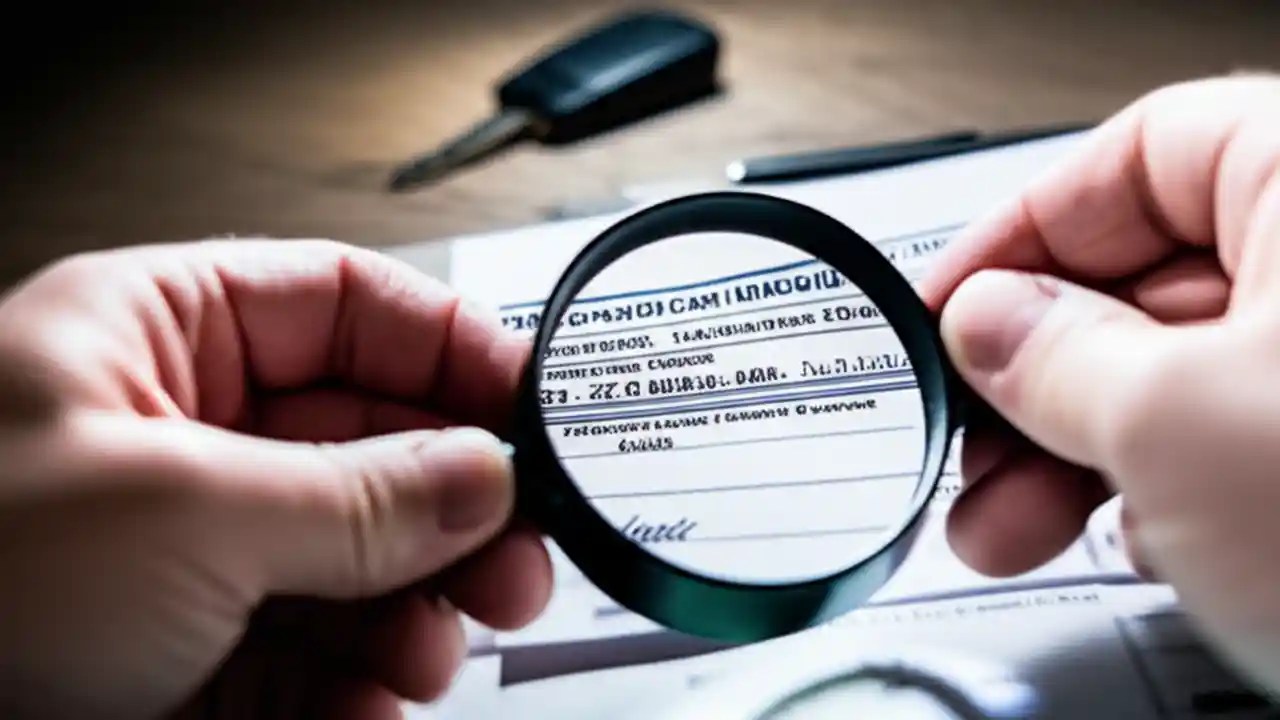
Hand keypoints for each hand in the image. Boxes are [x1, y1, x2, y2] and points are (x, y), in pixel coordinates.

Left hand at [0, 240, 552, 718]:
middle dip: (451, 505)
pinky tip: (372, 703)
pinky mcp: (191, 651)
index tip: (533, 410)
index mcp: (158, 338)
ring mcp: (193, 550)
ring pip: (355, 559)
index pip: (347, 308)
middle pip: (371, 445)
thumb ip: (352, 494)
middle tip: (515, 557)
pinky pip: (313, 652)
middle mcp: (184, 436)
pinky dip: (359, 684)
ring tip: (432, 647)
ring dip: (414, 608)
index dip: (452, 350)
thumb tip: (480, 474)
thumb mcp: (177, 512)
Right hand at [919, 74, 1279, 690]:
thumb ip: (1050, 354)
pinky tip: (1120, 537)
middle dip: (1033, 375)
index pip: (1138, 157)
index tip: (947, 307)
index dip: (1019, 236)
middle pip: (1150, 281)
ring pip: (1181, 375)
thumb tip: (985, 320)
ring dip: (1072, 448)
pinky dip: (1154, 487)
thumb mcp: (1177, 423)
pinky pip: (1230, 441)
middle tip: (969, 439)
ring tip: (1005, 522)